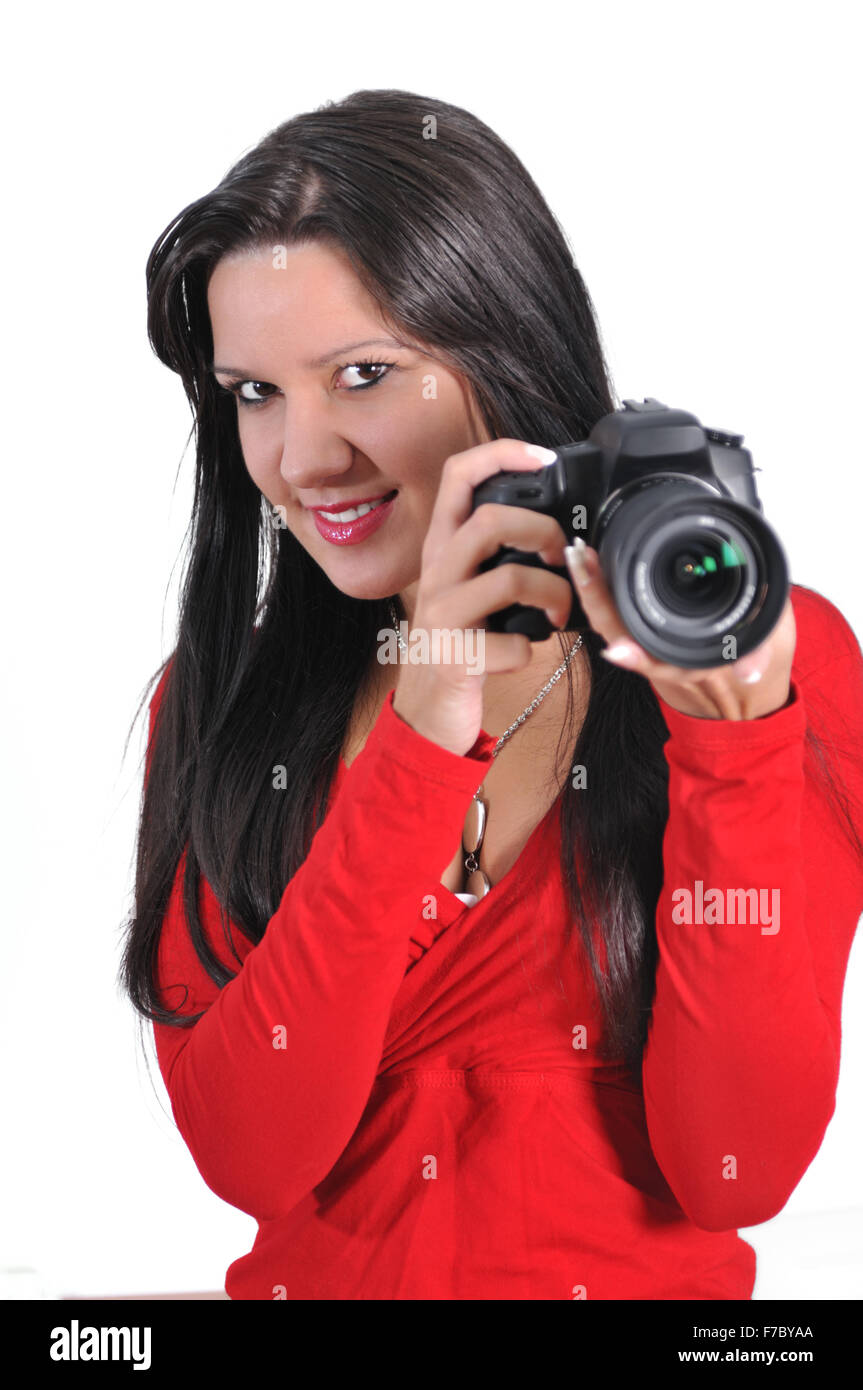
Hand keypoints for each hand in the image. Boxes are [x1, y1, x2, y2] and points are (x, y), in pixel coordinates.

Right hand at [392, 439, 571, 754]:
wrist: (428, 706)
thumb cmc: (464, 638)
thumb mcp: (470, 584)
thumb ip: (498, 552)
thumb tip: (559, 527)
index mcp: (443, 547)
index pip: (458, 475)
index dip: (501, 455)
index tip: (544, 459)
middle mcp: (437, 573)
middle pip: (489, 520)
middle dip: (542, 530)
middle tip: (561, 556)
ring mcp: (441, 616)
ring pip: (509, 579)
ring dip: (553, 593)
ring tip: (560, 611)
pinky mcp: (454, 658)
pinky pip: (511, 645)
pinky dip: (531, 648)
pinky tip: (526, 650)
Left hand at [565, 538, 795, 720]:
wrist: (734, 665)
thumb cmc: (744, 650)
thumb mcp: (758, 647)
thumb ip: (756, 655)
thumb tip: (750, 672)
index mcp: (678, 663)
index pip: (646, 658)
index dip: (632, 652)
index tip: (618, 644)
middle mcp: (654, 653)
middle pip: (613, 628)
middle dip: (595, 594)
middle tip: (583, 558)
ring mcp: (642, 637)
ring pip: (606, 617)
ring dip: (591, 585)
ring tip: (580, 552)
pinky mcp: (638, 619)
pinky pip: (611, 606)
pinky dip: (598, 583)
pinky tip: (589, 558)